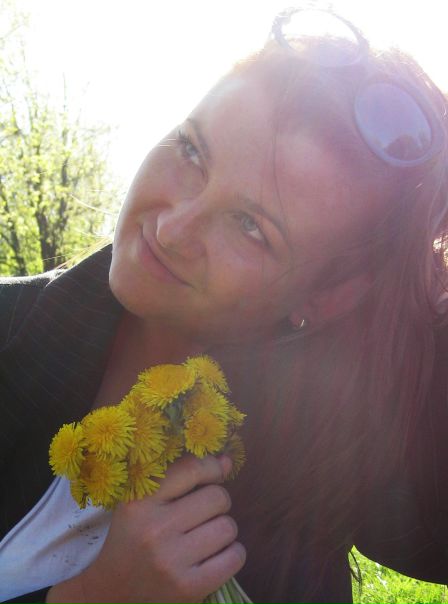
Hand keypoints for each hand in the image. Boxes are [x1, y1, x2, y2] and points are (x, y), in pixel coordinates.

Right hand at [47, 455, 245, 603]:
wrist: (112, 594)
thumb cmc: (132, 539)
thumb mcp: (142, 501)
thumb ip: (181, 476)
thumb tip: (226, 461)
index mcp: (139, 501)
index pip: (192, 469)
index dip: (212, 467)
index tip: (214, 473)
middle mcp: (155, 529)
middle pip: (217, 497)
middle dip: (217, 503)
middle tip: (204, 513)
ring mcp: (171, 560)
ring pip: (228, 527)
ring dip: (224, 530)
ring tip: (206, 536)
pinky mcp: (188, 588)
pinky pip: (234, 557)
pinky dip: (232, 554)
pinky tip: (216, 556)